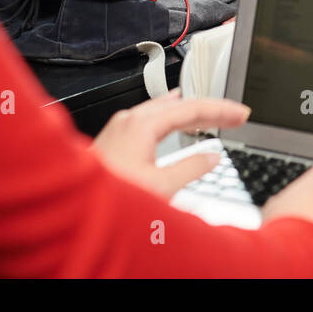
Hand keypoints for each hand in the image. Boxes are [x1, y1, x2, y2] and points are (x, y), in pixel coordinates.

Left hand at [93, 89, 250, 197]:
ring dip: (187, 110)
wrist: (72, 207)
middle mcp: (129, 120)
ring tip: (206, 111)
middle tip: (233, 115)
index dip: (221, 110)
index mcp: (142, 125)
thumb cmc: (108, 197)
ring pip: (161, 108)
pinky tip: (167, 118)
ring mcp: (118, 127)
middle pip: (177, 105)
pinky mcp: (112, 138)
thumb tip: (211, 156)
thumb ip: (191, 168)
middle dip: (208, 109)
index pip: (192, 108)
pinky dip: (168, 115)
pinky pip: (147, 116)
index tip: (241, 114)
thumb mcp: (160, 186)